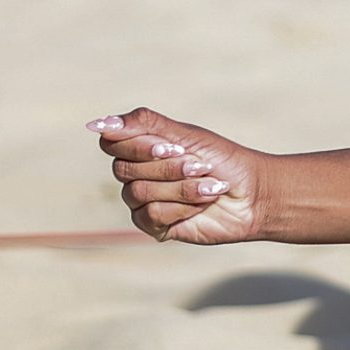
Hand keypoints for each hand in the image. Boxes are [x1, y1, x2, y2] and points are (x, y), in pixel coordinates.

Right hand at [90, 107, 266, 244]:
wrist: (252, 193)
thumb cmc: (222, 159)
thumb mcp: (184, 135)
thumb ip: (142, 126)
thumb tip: (96, 124)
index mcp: (141, 147)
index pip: (112, 143)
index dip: (138, 146)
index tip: (170, 147)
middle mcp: (136, 173)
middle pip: (123, 169)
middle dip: (167, 167)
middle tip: (200, 165)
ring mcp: (143, 200)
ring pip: (138, 193)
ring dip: (180, 188)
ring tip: (207, 185)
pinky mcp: (154, 225)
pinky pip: (151, 215)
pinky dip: (182, 207)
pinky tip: (202, 205)